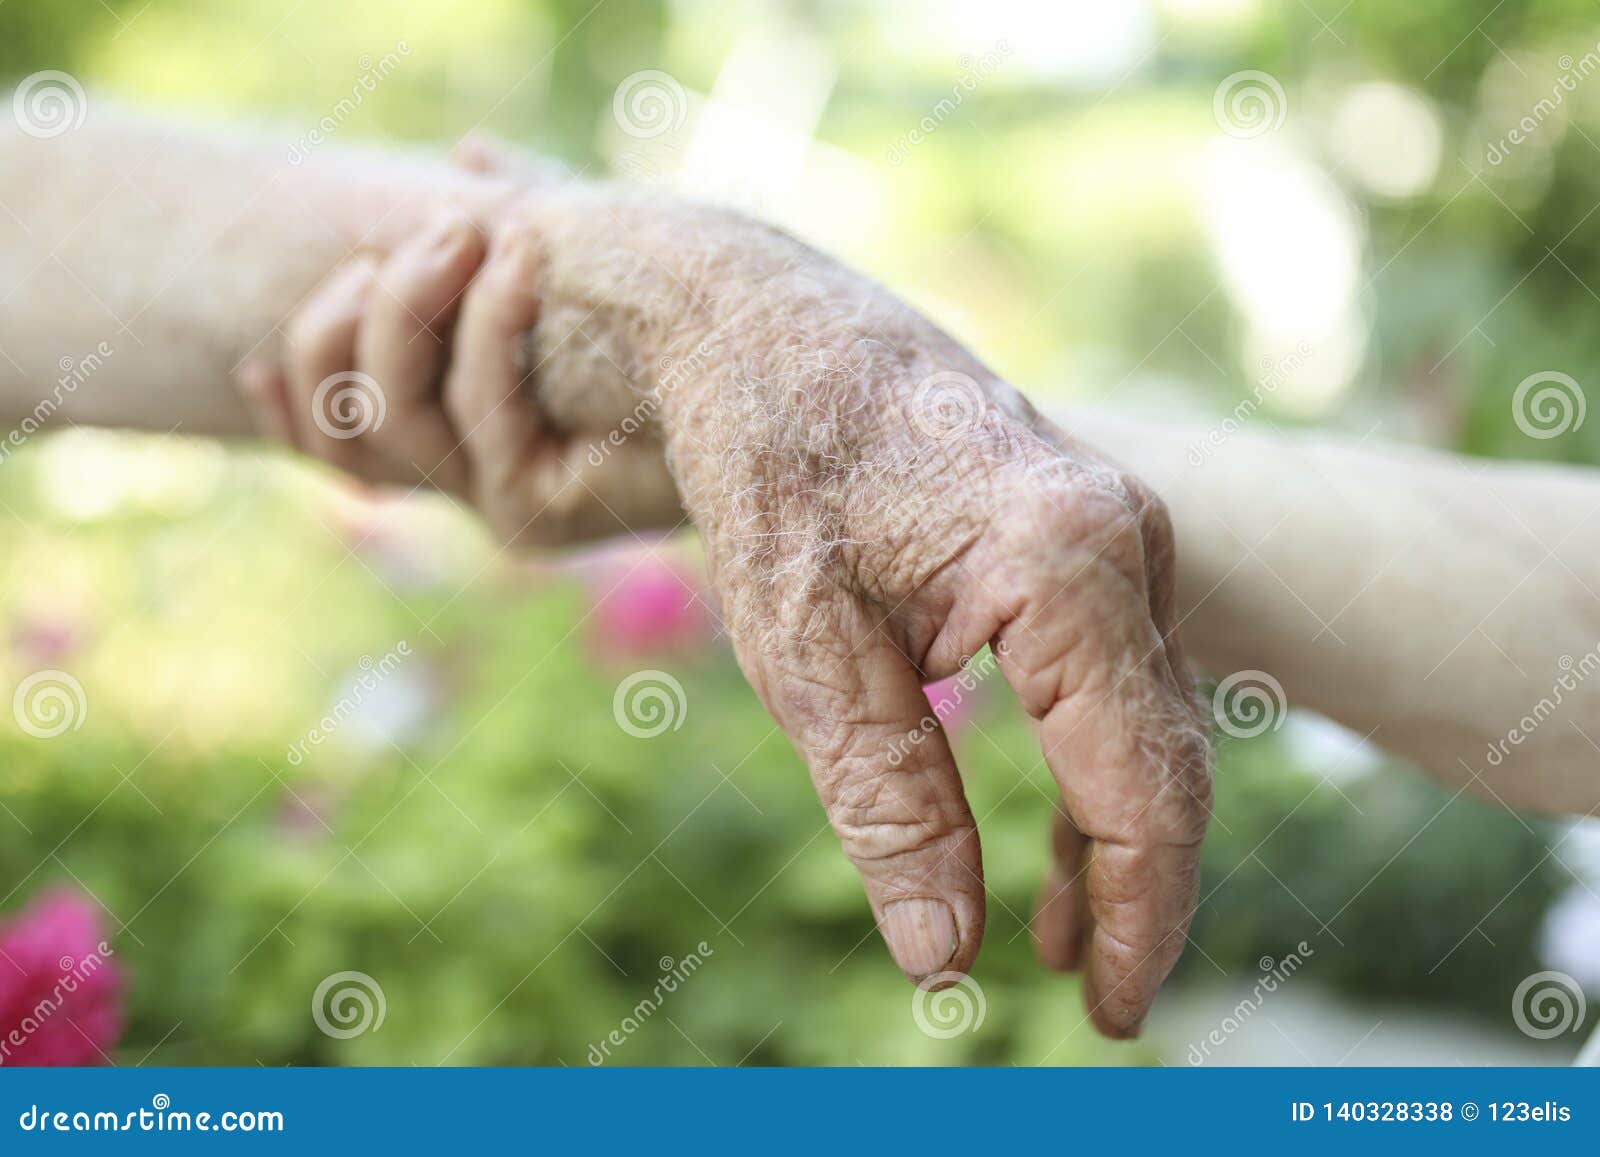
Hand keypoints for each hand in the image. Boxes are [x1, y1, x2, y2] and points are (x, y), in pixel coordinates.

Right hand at [235, 139, 682, 543]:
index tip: (254, 356)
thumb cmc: (692, 312)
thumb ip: (524, 209)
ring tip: (471, 228)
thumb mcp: (589, 248)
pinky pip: (482, 417)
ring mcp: (508, 510)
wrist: (782, 365)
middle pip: (351, 429)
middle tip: (425, 233)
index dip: (291, 406)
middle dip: (353, 321)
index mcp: (473, 444)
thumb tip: (468, 159)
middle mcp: (478, 488)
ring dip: (415, 311)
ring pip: (395, 421)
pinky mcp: (545, 517)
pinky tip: (520, 255)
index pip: (343, 450)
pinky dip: (492, 327)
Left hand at [243, 179, 1211, 1037]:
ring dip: (1117, 837)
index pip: (1142, 780)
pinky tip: (1061, 837)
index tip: (1113, 1016)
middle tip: (1101, 1004)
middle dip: (1141, 890)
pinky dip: (1094, 765)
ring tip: (1069, 945)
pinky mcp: (1085, 535)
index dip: (1139, 913)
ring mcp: (1113, 529)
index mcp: (1063, 560)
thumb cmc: (774, 467)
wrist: (769, 328)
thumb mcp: (806, 648)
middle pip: (1168, 757)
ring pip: (1148, 720)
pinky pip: (1116, 674)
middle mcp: (1120, 538)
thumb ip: (889, 800)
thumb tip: (946, 954)